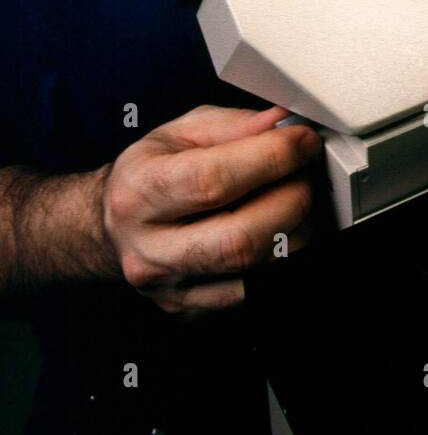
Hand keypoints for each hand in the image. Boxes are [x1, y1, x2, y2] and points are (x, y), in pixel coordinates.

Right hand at [101, 104, 319, 315]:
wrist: (114, 229)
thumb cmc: (150, 174)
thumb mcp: (180, 132)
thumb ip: (233, 125)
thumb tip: (282, 123)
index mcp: (140, 192)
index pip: (212, 181)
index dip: (270, 159)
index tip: (303, 141)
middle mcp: (150, 249)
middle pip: (240, 239)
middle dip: (292, 199)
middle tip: (305, 173)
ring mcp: (172, 288)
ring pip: (257, 273)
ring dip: (296, 230)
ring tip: (294, 200)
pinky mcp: (194, 311)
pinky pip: (257, 292)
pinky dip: (283, 257)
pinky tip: (281, 230)